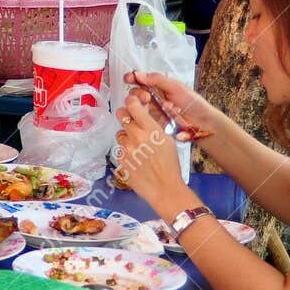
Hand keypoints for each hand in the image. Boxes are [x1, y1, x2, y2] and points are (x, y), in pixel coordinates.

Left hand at [112, 90, 186, 204]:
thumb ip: (154, 127)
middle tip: (130, 120)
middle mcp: (136, 136)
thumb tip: (146, 117)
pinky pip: (120, 149)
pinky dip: (126, 151)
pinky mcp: (120, 159)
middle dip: (125, 116)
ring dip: (126, 136)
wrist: (164, 188)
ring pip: (120, 133)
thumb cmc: (170, 166)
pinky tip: (136, 159)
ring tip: (138, 147)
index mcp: (150, 129)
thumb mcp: (168, 141)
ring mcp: (126, 148)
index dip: (131, 101)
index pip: (133, 105)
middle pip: (121, 115)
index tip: (132, 102)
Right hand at [122, 70, 220, 141]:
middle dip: (138, 95)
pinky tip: (168, 119)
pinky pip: (145, 123)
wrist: (203, 123)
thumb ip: (157, 80)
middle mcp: (153, 100)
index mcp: (157, 88)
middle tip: (146, 97)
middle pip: (135, 95)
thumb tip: (140, 75)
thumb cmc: (192, 103)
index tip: (129, 78)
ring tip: (164, 108)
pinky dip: (154, 120)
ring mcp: (153, 114)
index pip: (140, 81)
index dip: (132, 79)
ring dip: (145, 108)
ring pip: (137, 110)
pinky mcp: (154, 127)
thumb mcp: (176, 87)